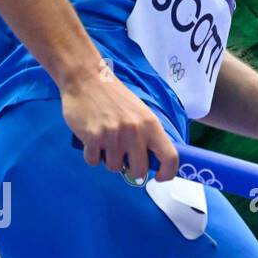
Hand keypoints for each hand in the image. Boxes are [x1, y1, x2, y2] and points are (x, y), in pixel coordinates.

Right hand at [62, 71, 179, 181]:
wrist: (87, 79)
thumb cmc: (115, 98)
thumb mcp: (141, 113)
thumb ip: (148, 135)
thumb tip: (152, 162)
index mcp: (151, 125)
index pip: (170, 157)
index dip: (168, 173)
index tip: (160, 178)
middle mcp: (135, 132)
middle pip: (139, 170)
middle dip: (131, 169)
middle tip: (124, 158)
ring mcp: (113, 135)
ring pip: (114, 168)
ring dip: (109, 159)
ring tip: (106, 141)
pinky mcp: (92, 138)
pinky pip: (93, 161)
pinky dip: (92, 155)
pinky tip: (92, 139)